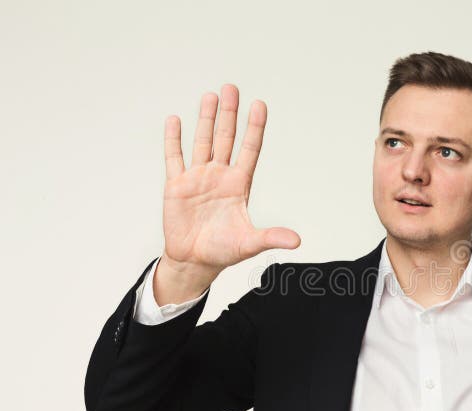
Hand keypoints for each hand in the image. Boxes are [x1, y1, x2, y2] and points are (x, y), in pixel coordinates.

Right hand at [161, 84, 300, 278]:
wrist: (194, 260)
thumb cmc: (223, 251)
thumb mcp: (250, 244)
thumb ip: (271, 237)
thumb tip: (296, 241)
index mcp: (239, 185)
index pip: (249, 150)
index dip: (254, 128)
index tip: (259, 106)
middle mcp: (219, 176)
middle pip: (226, 138)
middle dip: (230, 114)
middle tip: (232, 89)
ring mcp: (198, 178)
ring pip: (203, 142)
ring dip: (206, 119)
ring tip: (211, 96)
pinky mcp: (176, 185)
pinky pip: (174, 157)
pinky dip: (173, 139)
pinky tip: (176, 120)